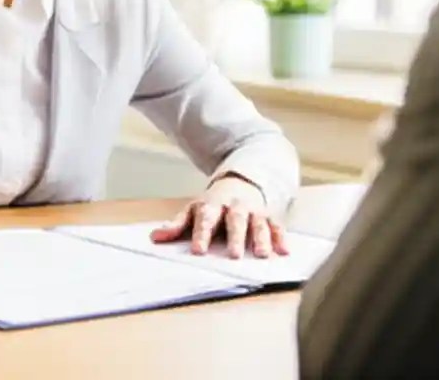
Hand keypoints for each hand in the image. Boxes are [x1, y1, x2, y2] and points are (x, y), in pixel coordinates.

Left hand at [149, 175, 287, 258]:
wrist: (242, 181)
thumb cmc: (215, 203)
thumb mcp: (194, 210)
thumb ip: (177, 225)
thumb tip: (155, 238)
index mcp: (213, 205)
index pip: (207, 219)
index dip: (202, 234)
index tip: (198, 251)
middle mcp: (235, 206)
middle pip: (235, 220)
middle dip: (235, 237)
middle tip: (234, 255)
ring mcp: (254, 210)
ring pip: (258, 223)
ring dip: (261, 238)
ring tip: (262, 255)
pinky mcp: (269, 215)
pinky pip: (276, 226)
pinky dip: (281, 238)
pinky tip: (284, 251)